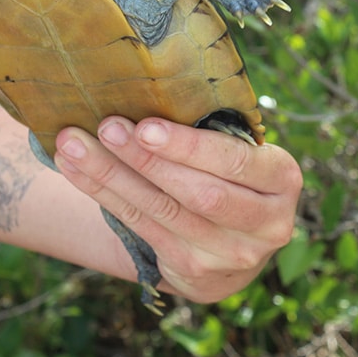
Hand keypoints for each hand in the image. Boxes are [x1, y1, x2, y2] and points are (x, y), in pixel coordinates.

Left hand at [53, 116, 301, 302]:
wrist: (235, 244)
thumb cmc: (232, 176)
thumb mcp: (244, 155)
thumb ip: (216, 132)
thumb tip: (147, 84)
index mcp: (283, 180)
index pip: (235, 162)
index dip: (188, 147)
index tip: (145, 125)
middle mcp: (266, 224)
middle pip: (198, 193)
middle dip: (146, 160)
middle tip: (106, 127)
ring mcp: (230, 254)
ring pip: (163, 212)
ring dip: (112, 176)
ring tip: (74, 145)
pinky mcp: (193, 271)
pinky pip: (142, 227)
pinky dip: (105, 195)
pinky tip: (77, 169)